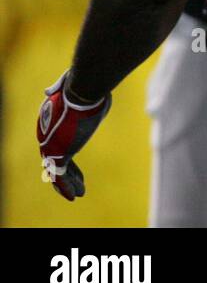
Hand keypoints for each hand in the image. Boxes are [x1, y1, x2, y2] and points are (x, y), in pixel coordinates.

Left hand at [37, 72, 110, 200]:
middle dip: (66, 172)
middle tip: (77, 181)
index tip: (72, 163)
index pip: (55, 142)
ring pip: (57, 171)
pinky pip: (61, 175)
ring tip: (77, 194)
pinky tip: (76, 195)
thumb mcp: (72, 89)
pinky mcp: (60, 153)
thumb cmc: (83, 88)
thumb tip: (48, 90)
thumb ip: (60, 92)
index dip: (65, 154)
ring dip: (67, 184)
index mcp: (50, 123)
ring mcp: (52, 146)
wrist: (83, 90)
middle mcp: (47, 136)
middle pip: (54, 159)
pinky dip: (68, 186)